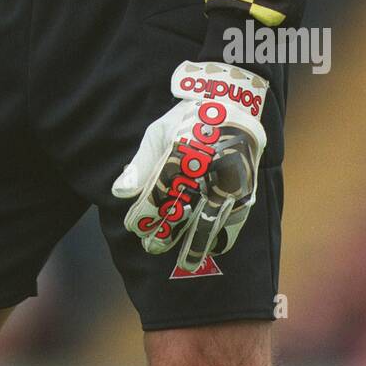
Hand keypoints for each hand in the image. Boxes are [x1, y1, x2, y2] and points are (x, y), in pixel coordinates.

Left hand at [111, 60, 267, 272]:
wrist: (230, 103)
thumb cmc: (187, 119)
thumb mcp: (158, 132)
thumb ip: (141, 164)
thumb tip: (119, 192)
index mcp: (181, 152)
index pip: (159, 193)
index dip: (145, 214)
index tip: (134, 228)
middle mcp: (206, 169)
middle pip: (183, 210)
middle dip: (166, 232)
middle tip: (151, 247)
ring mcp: (229, 179)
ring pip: (210, 219)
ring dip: (196, 243)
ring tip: (186, 262)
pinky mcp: (246, 185)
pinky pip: (236, 216)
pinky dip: (225, 235)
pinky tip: (215, 248)